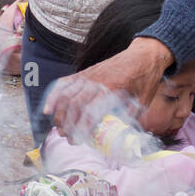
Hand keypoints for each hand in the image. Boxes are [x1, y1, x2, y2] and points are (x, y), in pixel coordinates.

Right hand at [43, 37, 173, 139]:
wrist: (144, 55)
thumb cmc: (145, 79)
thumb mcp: (143, 101)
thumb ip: (130, 117)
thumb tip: (121, 135)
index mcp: (112, 89)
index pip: (90, 111)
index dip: (82, 127)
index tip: (78, 139)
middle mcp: (96, 81)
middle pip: (73, 104)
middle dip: (67, 123)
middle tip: (67, 138)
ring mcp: (89, 75)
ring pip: (66, 94)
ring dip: (59, 113)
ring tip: (59, 129)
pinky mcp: (85, 72)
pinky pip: (65, 82)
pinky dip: (54, 95)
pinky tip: (49, 108)